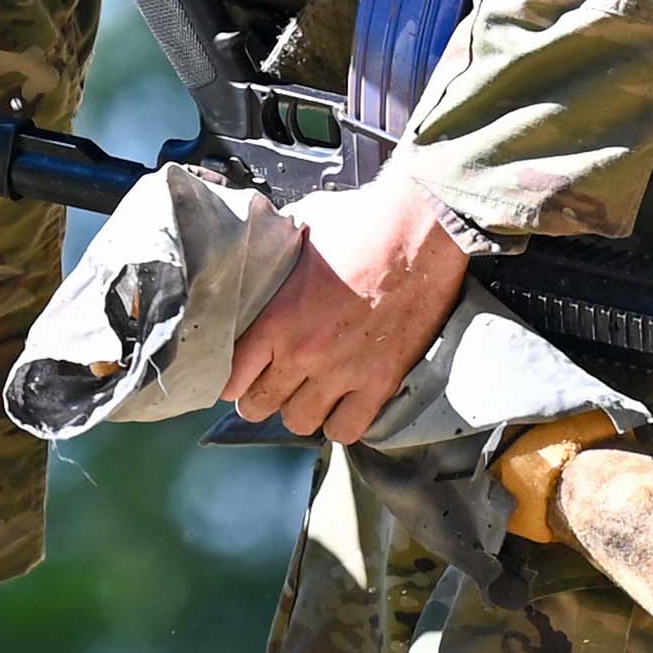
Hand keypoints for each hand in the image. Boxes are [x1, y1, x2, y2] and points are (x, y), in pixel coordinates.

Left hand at [223, 170, 471, 442]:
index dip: (230, 380)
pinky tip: (342, 405)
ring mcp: (343, 372)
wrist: (421, 231)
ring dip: (300, 411)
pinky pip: (347, 430)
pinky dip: (341, 423)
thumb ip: (276, 256)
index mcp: (277, 319)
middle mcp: (303, 353)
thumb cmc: (362, 223)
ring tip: (308, 394)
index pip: (232, 376)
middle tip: (271, 386)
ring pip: (300, 423)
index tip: (238, 376)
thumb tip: (261, 248)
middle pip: (259, 406)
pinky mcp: (381, 382)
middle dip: (260, 399)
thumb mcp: (300, 232)